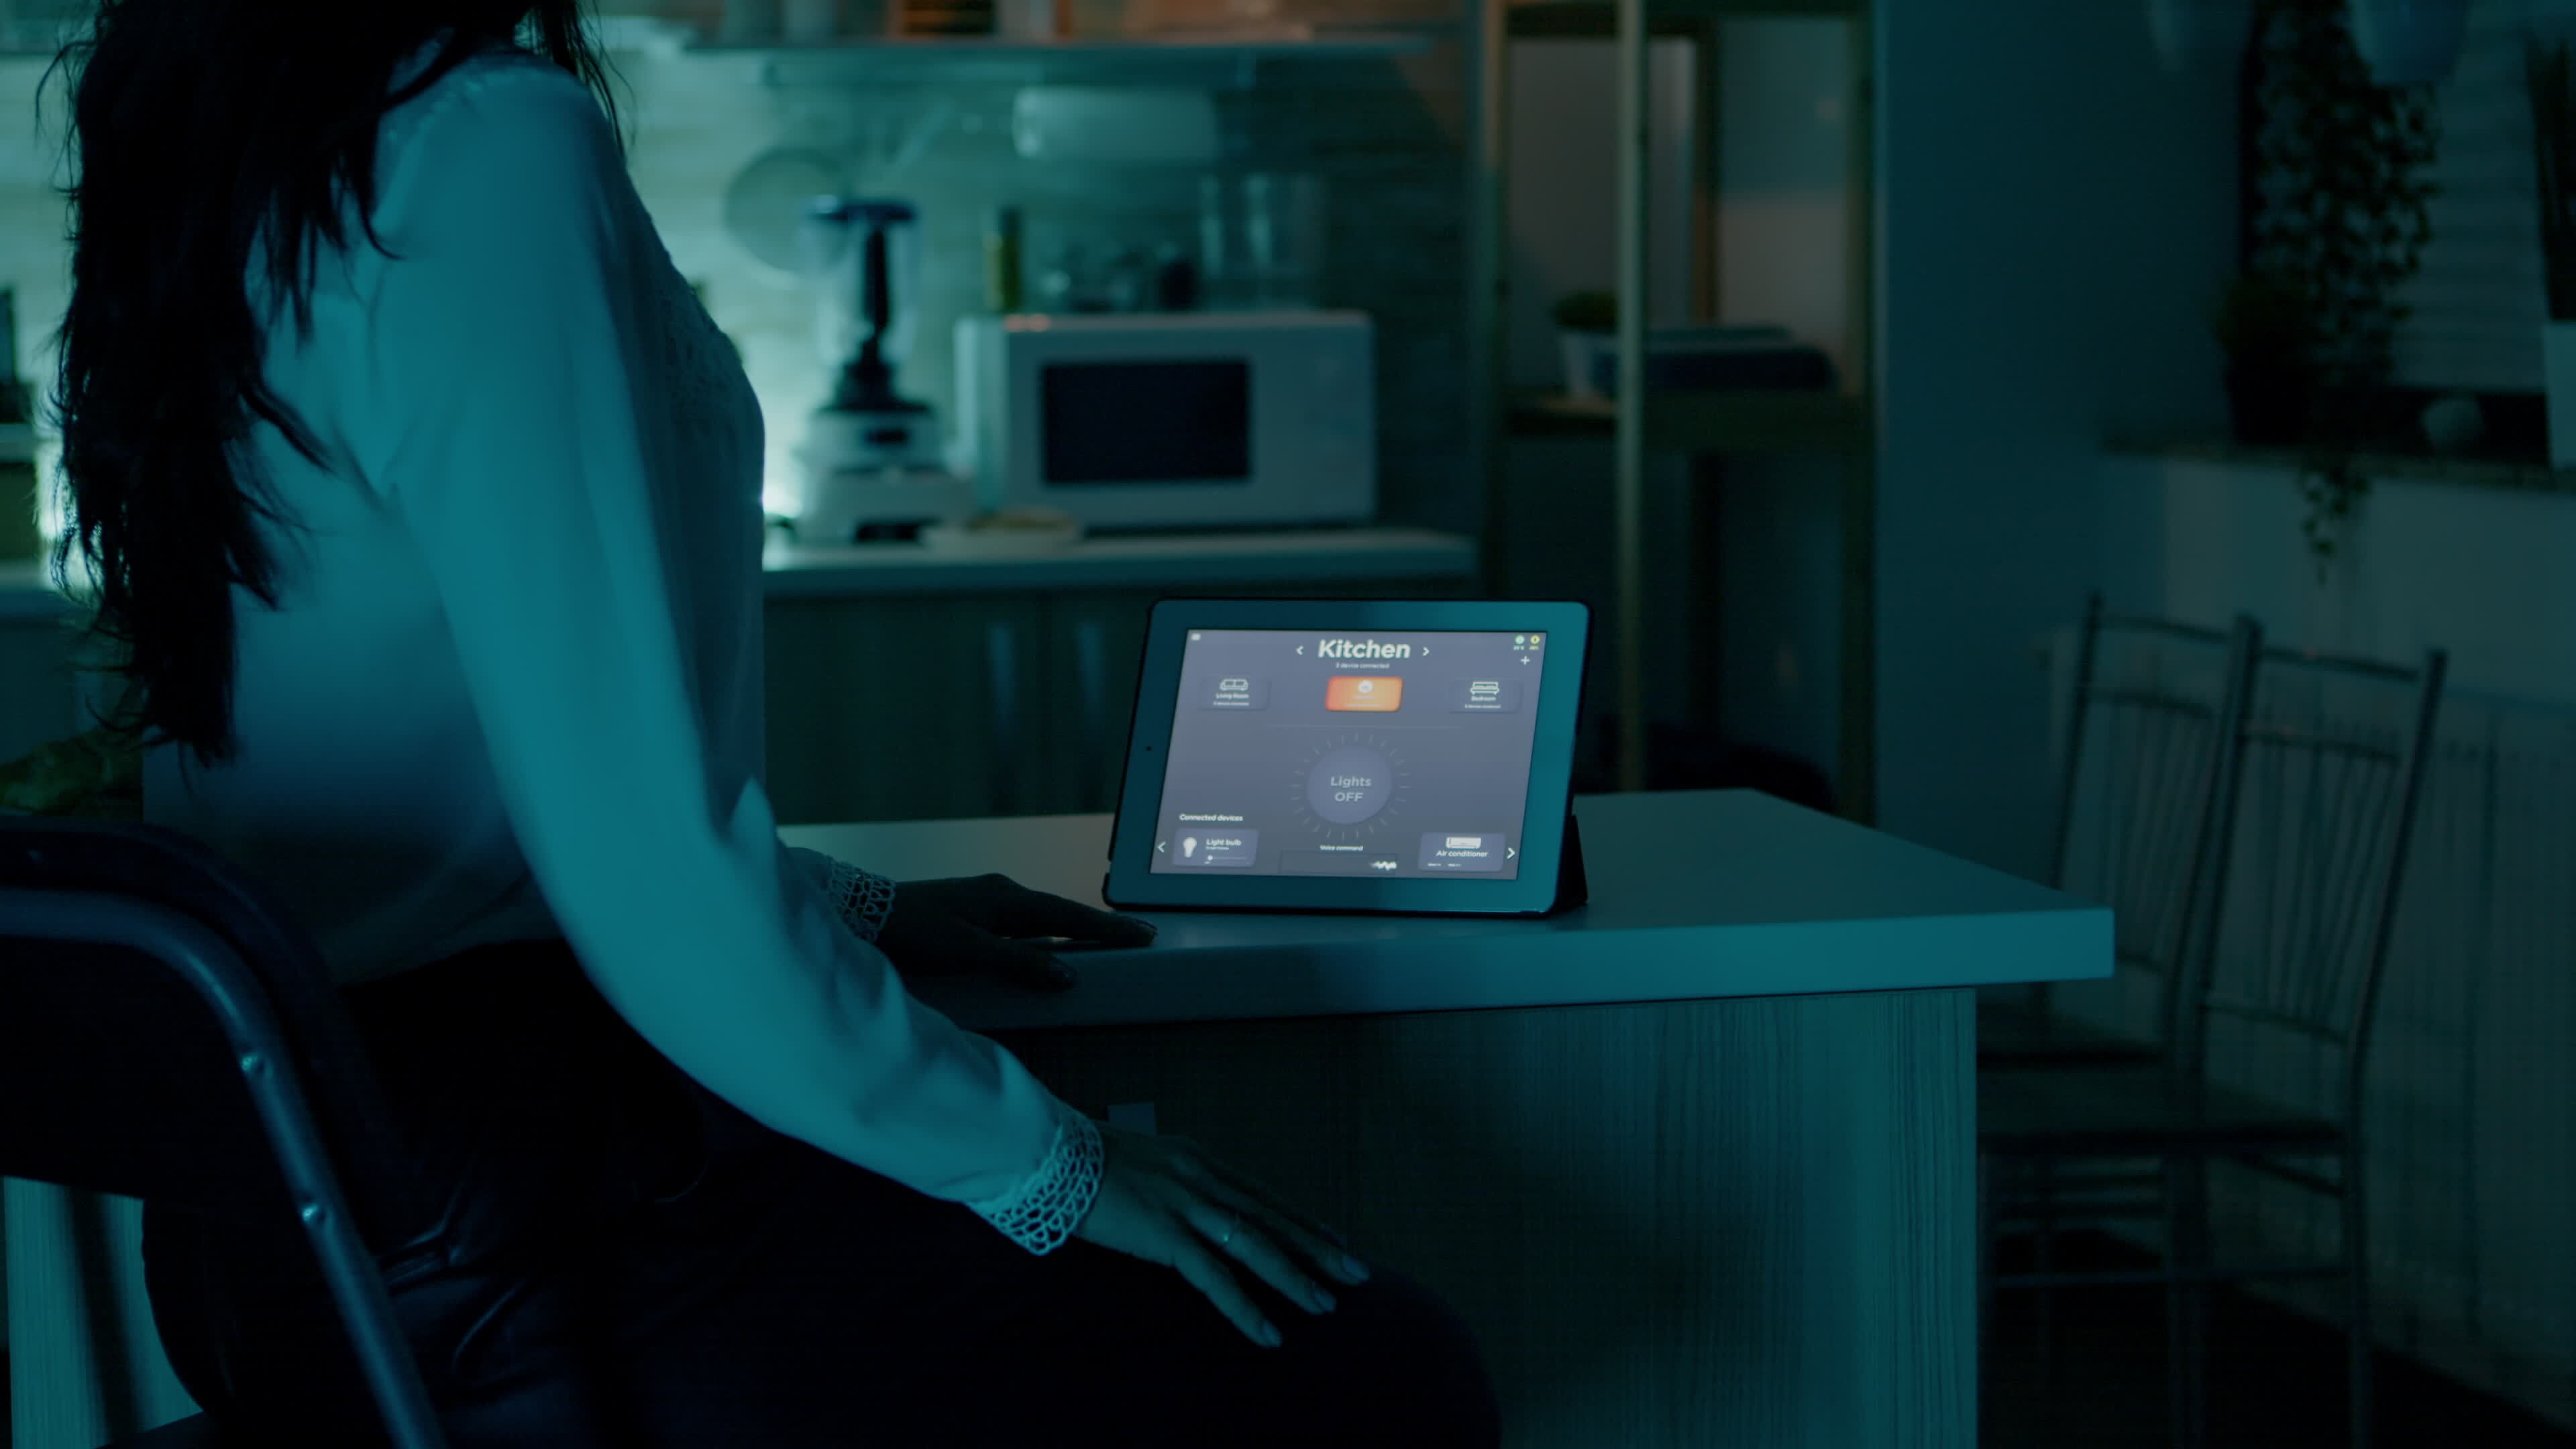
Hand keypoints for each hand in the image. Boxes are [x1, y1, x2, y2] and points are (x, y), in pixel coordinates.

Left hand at [875, 873, 1155, 990]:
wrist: (863, 913)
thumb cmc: (913, 933)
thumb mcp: (967, 953)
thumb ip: (1018, 964)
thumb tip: (1068, 974)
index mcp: (1007, 900)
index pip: (1069, 917)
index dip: (1108, 929)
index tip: (1144, 934)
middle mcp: (1001, 892)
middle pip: (1061, 912)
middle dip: (1099, 926)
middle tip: (1138, 935)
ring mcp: (985, 897)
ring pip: (1041, 914)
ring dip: (1073, 926)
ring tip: (1103, 939)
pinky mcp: (970, 907)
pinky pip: (1022, 919)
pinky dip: (1045, 930)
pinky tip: (1046, 941)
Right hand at [1073, 1121, 1372, 1347]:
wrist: (1046, 1150)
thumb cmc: (1079, 1159)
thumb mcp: (1138, 1163)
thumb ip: (1167, 1183)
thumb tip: (1177, 1203)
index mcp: (1197, 1160)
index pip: (1263, 1194)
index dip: (1302, 1220)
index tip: (1334, 1238)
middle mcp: (1202, 1177)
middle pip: (1273, 1217)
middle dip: (1318, 1248)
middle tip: (1356, 1272)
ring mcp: (1186, 1204)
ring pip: (1257, 1246)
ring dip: (1294, 1278)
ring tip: (1325, 1304)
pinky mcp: (1165, 1233)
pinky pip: (1215, 1278)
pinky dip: (1245, 1308)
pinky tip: (1268, 1332)